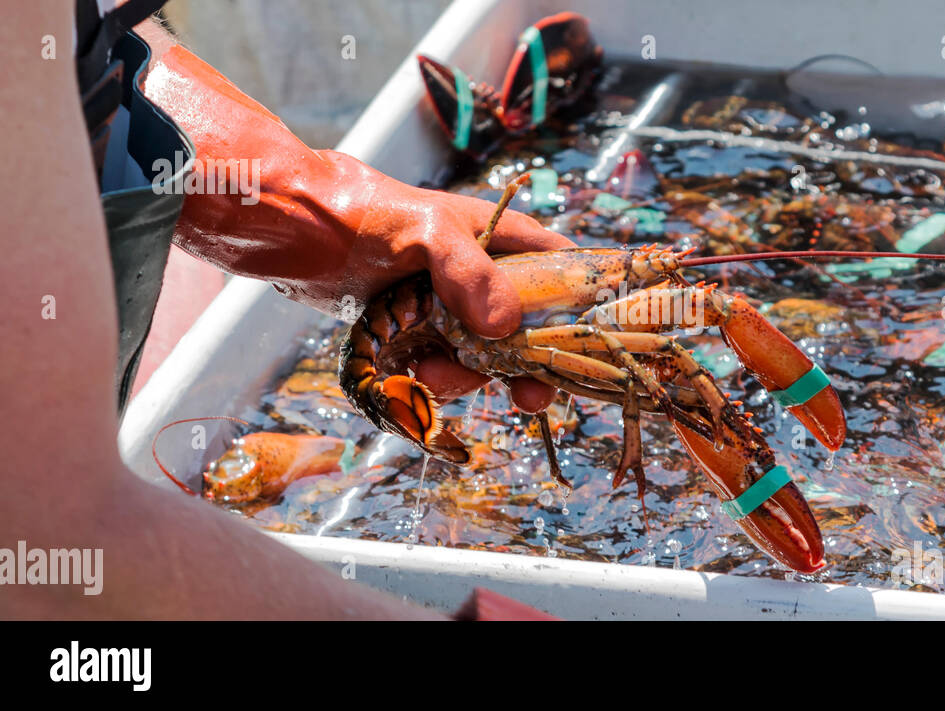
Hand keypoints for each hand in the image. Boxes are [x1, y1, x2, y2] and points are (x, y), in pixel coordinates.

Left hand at [383, 185, 575, 412]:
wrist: (303, 233)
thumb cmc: (370, 214)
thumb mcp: (428, 233)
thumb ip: (470, 273)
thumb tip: (504, 327)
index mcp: (506, 240)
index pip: (567, 270)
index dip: (586, 309)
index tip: (586, 350)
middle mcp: (490, 276)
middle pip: (534, 329)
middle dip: (529, 366)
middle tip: (529, 399)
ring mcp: (460, 307)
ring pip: (489, 357)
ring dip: (468, 378)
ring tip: (430, 377)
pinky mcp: (428, 332)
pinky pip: (451, 367)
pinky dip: (439, 380)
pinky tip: (415, 376)